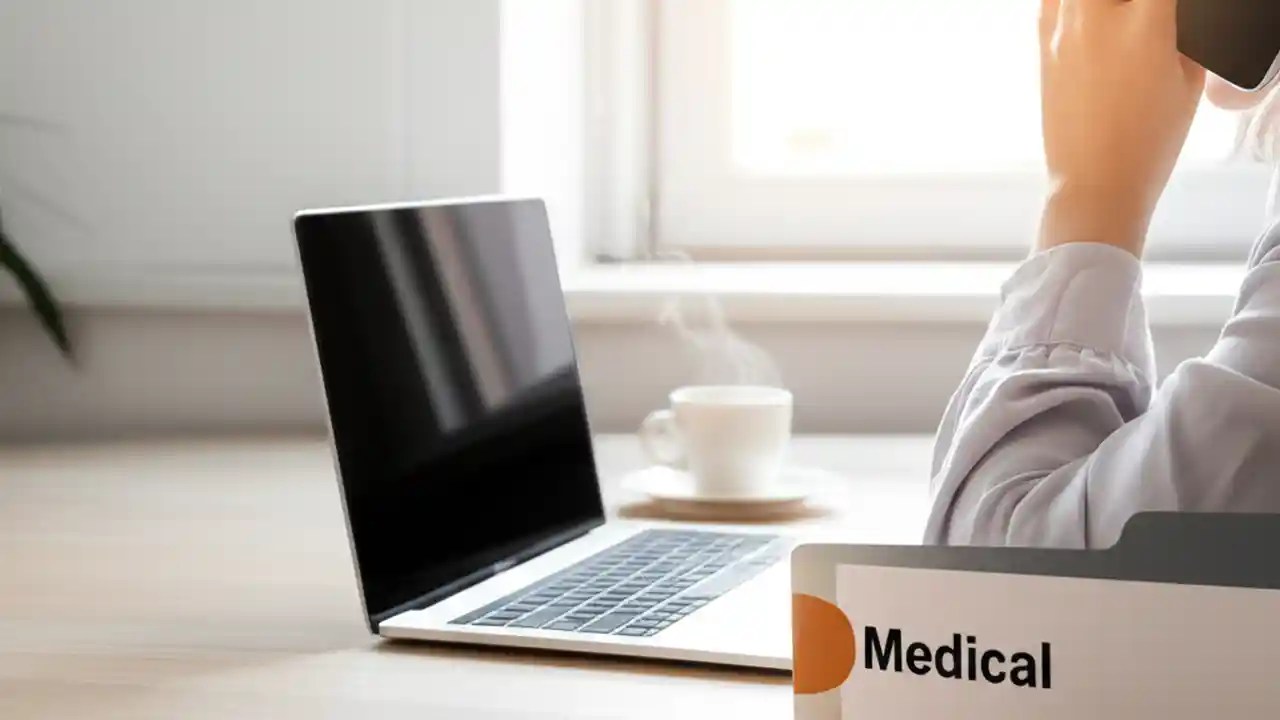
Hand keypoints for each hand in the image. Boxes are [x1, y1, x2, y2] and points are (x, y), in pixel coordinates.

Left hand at [1038, 0, 1205, 255]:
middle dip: (1135, 0)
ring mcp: (1062, 31)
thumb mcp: (1189, 76)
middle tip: (1144, 17)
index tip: (1165, 17)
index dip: (1164, 5)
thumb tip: (1174, 15)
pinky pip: (1051, 1)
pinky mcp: (1041, 47)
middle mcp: (1096, 17)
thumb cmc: (1149, 139)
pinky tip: (1088, 18)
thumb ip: (1183, 29)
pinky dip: (1070, 4)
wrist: (1095, 182)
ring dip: (1102, 2)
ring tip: (1116, 19)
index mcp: (1145, 22)